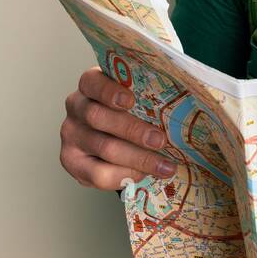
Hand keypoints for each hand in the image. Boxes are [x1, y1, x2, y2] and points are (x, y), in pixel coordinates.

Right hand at [59, 66, 175, 189]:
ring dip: (138, 158)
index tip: (130, 100)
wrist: (115, 138)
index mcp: (90, 84)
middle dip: (133, 130)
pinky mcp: (72, 162)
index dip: (109, 91)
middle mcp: (76, 107)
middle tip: (160, 140)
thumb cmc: (131, 111)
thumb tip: (185, 103)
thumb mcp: (137, 97)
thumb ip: (147, 96)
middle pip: (98, 118)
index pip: (92, 82)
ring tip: (164, 165)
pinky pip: (97, 174)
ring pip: (104, 148)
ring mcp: (71, 135)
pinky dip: (124, 175)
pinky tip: (143, 175)